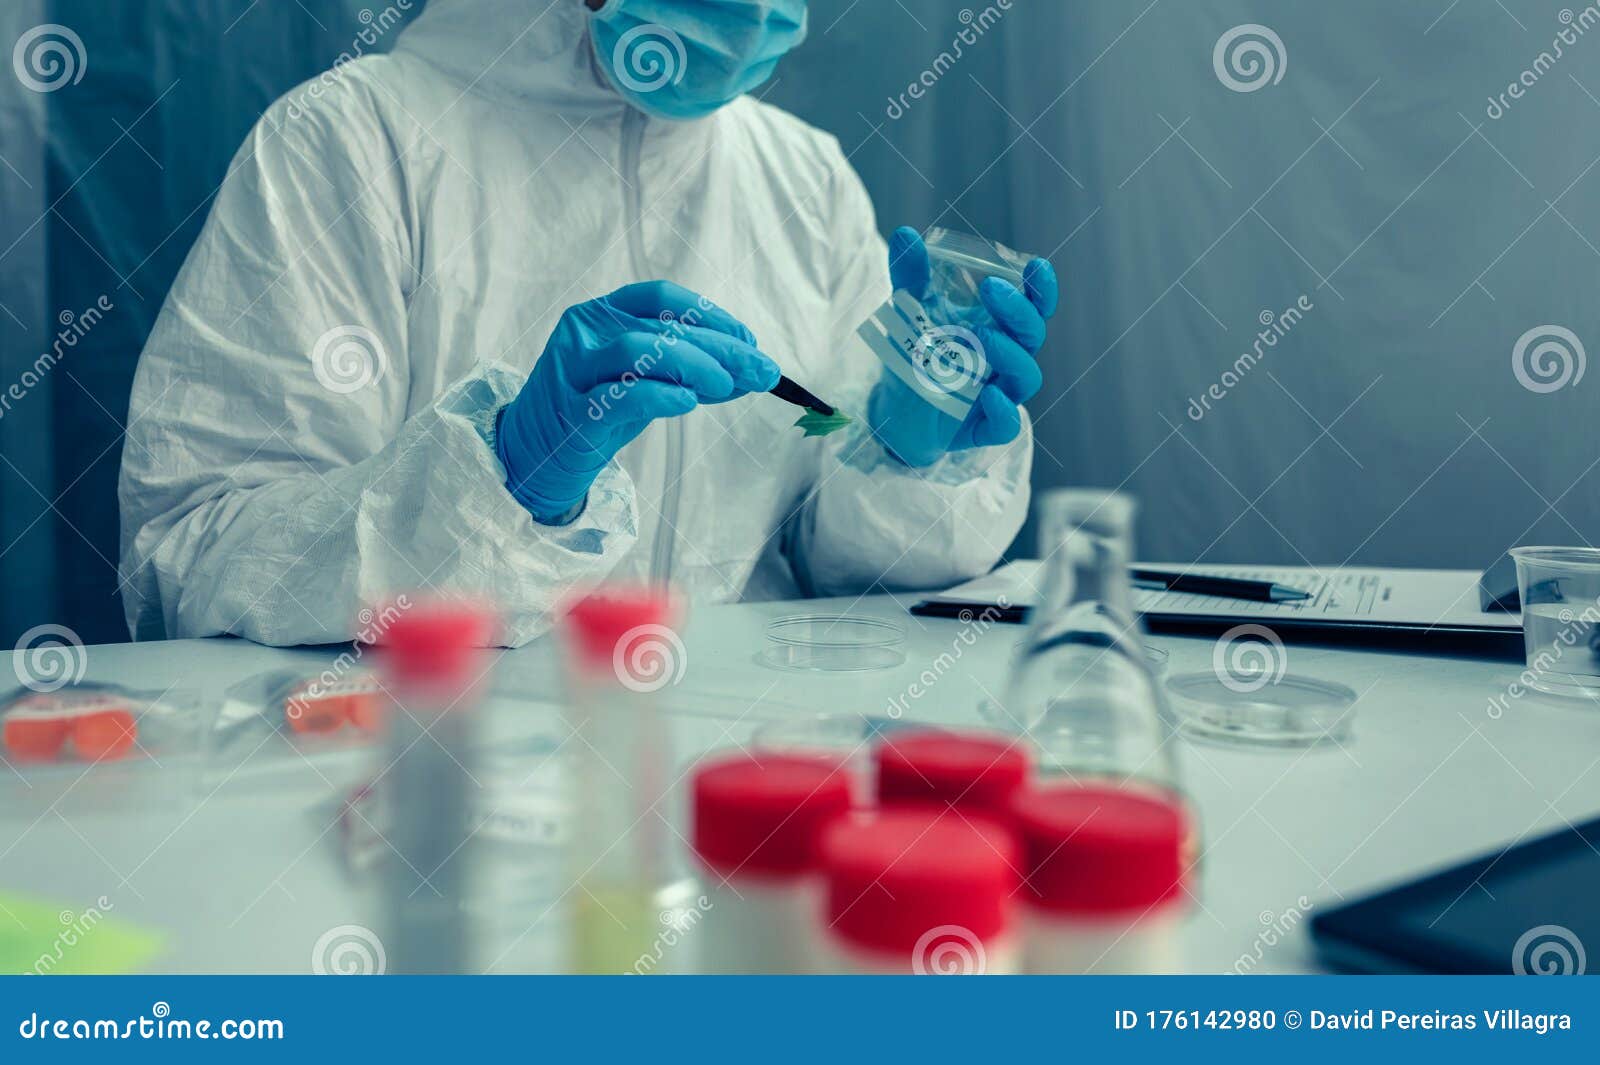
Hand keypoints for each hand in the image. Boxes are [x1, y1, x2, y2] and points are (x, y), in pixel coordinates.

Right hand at [497, 281, 778, 521]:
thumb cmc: (594, 412)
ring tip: (728, 386)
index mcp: (602, 314)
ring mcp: (574, 370)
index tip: (749, 340)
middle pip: (661, 327)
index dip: (711, 314)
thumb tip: (750, 370)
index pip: (662, 297)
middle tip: (762, 369)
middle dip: (721, 348)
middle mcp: (585, 332)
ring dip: (694, 366)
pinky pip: (617, 396)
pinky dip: (659, 395)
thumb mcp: (644, 383)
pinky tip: (689, 403)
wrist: (536, 456)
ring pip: (638, 350)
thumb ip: (689, 373)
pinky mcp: (570, 413)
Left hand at [868, 226, 1057, 466]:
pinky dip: (1004, 411)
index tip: (1036, 266)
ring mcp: (1001, 393)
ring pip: (1027, 376)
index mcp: (1001, 327)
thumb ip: (911, 277)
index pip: (1034, 306)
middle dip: (1019, 311)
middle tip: (991, 291)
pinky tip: (988, 394)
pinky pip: (1007, 424)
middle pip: (1033, 334)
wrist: (897, 412)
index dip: (1042, 288)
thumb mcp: (912, 312)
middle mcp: (1008, 359)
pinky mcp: (984, 427)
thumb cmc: (919, 354)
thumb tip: (904, 235)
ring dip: (1010, 355)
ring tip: (982, 338)